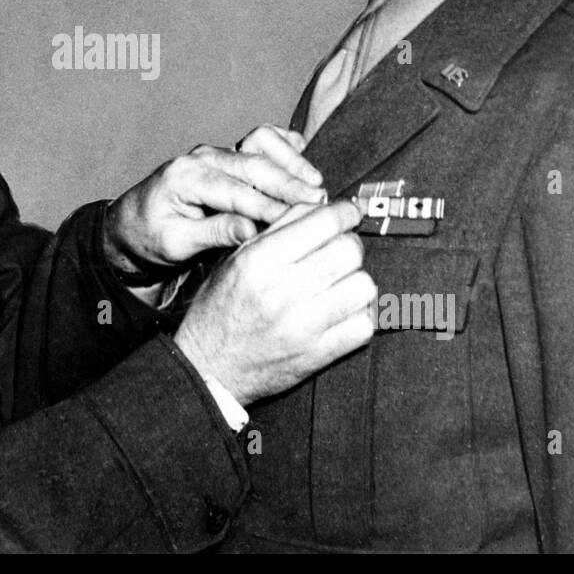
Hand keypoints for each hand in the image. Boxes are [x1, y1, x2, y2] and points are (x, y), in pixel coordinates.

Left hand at [102, 125, 324, 273]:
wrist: (132, 225)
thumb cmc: (150, 236)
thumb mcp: (176, 243)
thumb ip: (215, 233)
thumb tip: (254, 232)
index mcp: (186, 177)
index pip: (237, 191)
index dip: (272, 205)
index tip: (302, 219)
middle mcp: (203, 157)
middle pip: (255, 163)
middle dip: (290, 182)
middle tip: (320, 201)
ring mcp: (216, 152)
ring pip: (261, 142)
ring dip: (291, 161)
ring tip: (315, 184)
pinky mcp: (227, 155)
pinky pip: (261, 139)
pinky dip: (285, 145)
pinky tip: (305, 161)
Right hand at [173, 200, 374, 405]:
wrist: (210, 366)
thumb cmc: (220, 309)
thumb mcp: (237, 259)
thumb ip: (278, 228)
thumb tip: (321, 206)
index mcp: (259, 262)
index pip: (323, 223)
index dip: (344, 213)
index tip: (348, 214)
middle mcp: (282, 291)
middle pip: (349, 251)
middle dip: (349, 244)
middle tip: (339, 249)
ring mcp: (304, 326)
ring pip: (363, 286)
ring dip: (355, 280)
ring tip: (339, 282)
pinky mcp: (318, 354)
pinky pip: (364, 325)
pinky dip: (358, 315)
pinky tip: (342, 310)